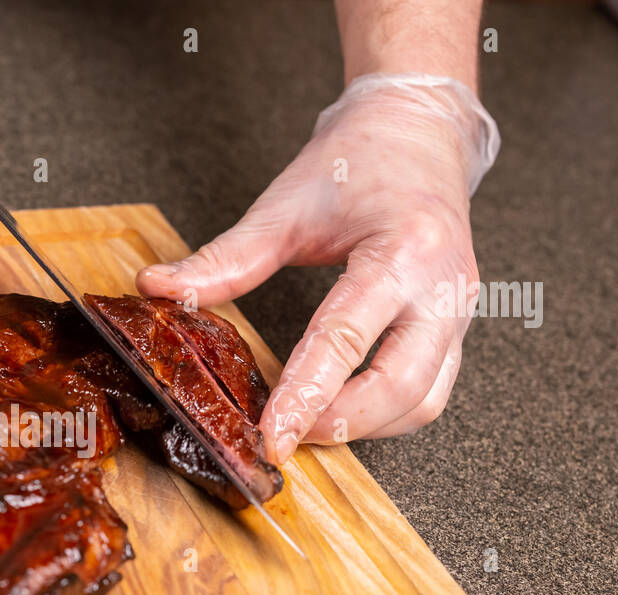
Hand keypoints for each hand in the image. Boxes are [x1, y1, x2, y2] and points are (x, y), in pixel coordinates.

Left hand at [137, 75, 499, 463]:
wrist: (417, 131)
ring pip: (422, 403)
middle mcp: (444, 288)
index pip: (345, 340)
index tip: (268, 436)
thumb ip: (224, 260)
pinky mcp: (456, 328)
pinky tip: (336, 414)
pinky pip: (428, 393)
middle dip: (338, 425)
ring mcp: (458, 312)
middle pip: (401, 388)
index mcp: (403, 251)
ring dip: (363, 428)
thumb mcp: (284, 208)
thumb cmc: (357, 162)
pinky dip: (383, 416)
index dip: (303, 397)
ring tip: (303, 428)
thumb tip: (159, 290)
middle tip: (280, 439)